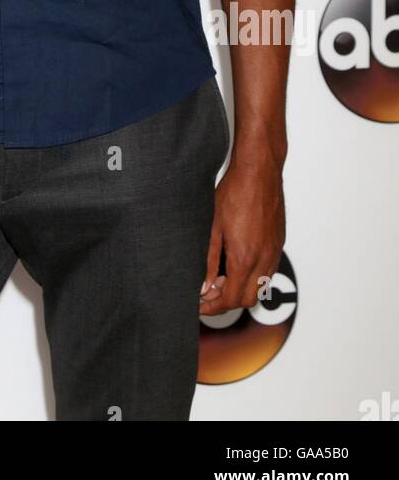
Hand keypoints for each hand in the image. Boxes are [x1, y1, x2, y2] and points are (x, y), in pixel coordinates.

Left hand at [199, 149, 284, 315]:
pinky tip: (238, 265)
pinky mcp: (278, 243)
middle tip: (208, 293)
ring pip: (260, 288)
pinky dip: (253, 278)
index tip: (201, 305)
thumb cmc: (235, 192)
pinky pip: (268, 272)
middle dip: (226, 302)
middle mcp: (263, 259)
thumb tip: (204, 284)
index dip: (213, 307)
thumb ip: (208, 259)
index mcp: (244, 257)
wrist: (259, 172)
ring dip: (241, 291)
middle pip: (247, 300)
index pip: (230, 299)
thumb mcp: (212, 226)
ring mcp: (273, 251)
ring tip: (220, 279)